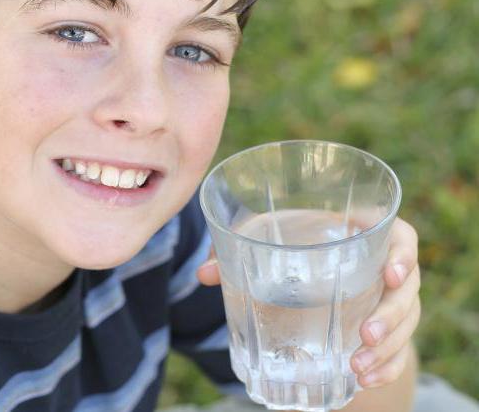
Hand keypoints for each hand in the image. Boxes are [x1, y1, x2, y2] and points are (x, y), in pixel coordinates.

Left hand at [196, 217, 420, 388]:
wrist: (308, 274)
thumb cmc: (291, 243)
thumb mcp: (267, 237)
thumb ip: (238, 247)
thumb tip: (204, 274)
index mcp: (362, 233)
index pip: (401, 237)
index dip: (405, 254)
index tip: (391, 275)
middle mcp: (384, 266)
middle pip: (408, 288)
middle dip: (391, 314)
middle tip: (365, 333)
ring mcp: (389, 300)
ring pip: (406, 323)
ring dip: (388, 347)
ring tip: (358, 367)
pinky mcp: (386, 329)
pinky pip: (399, 350)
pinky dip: (386, 367)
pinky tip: (366, 380)